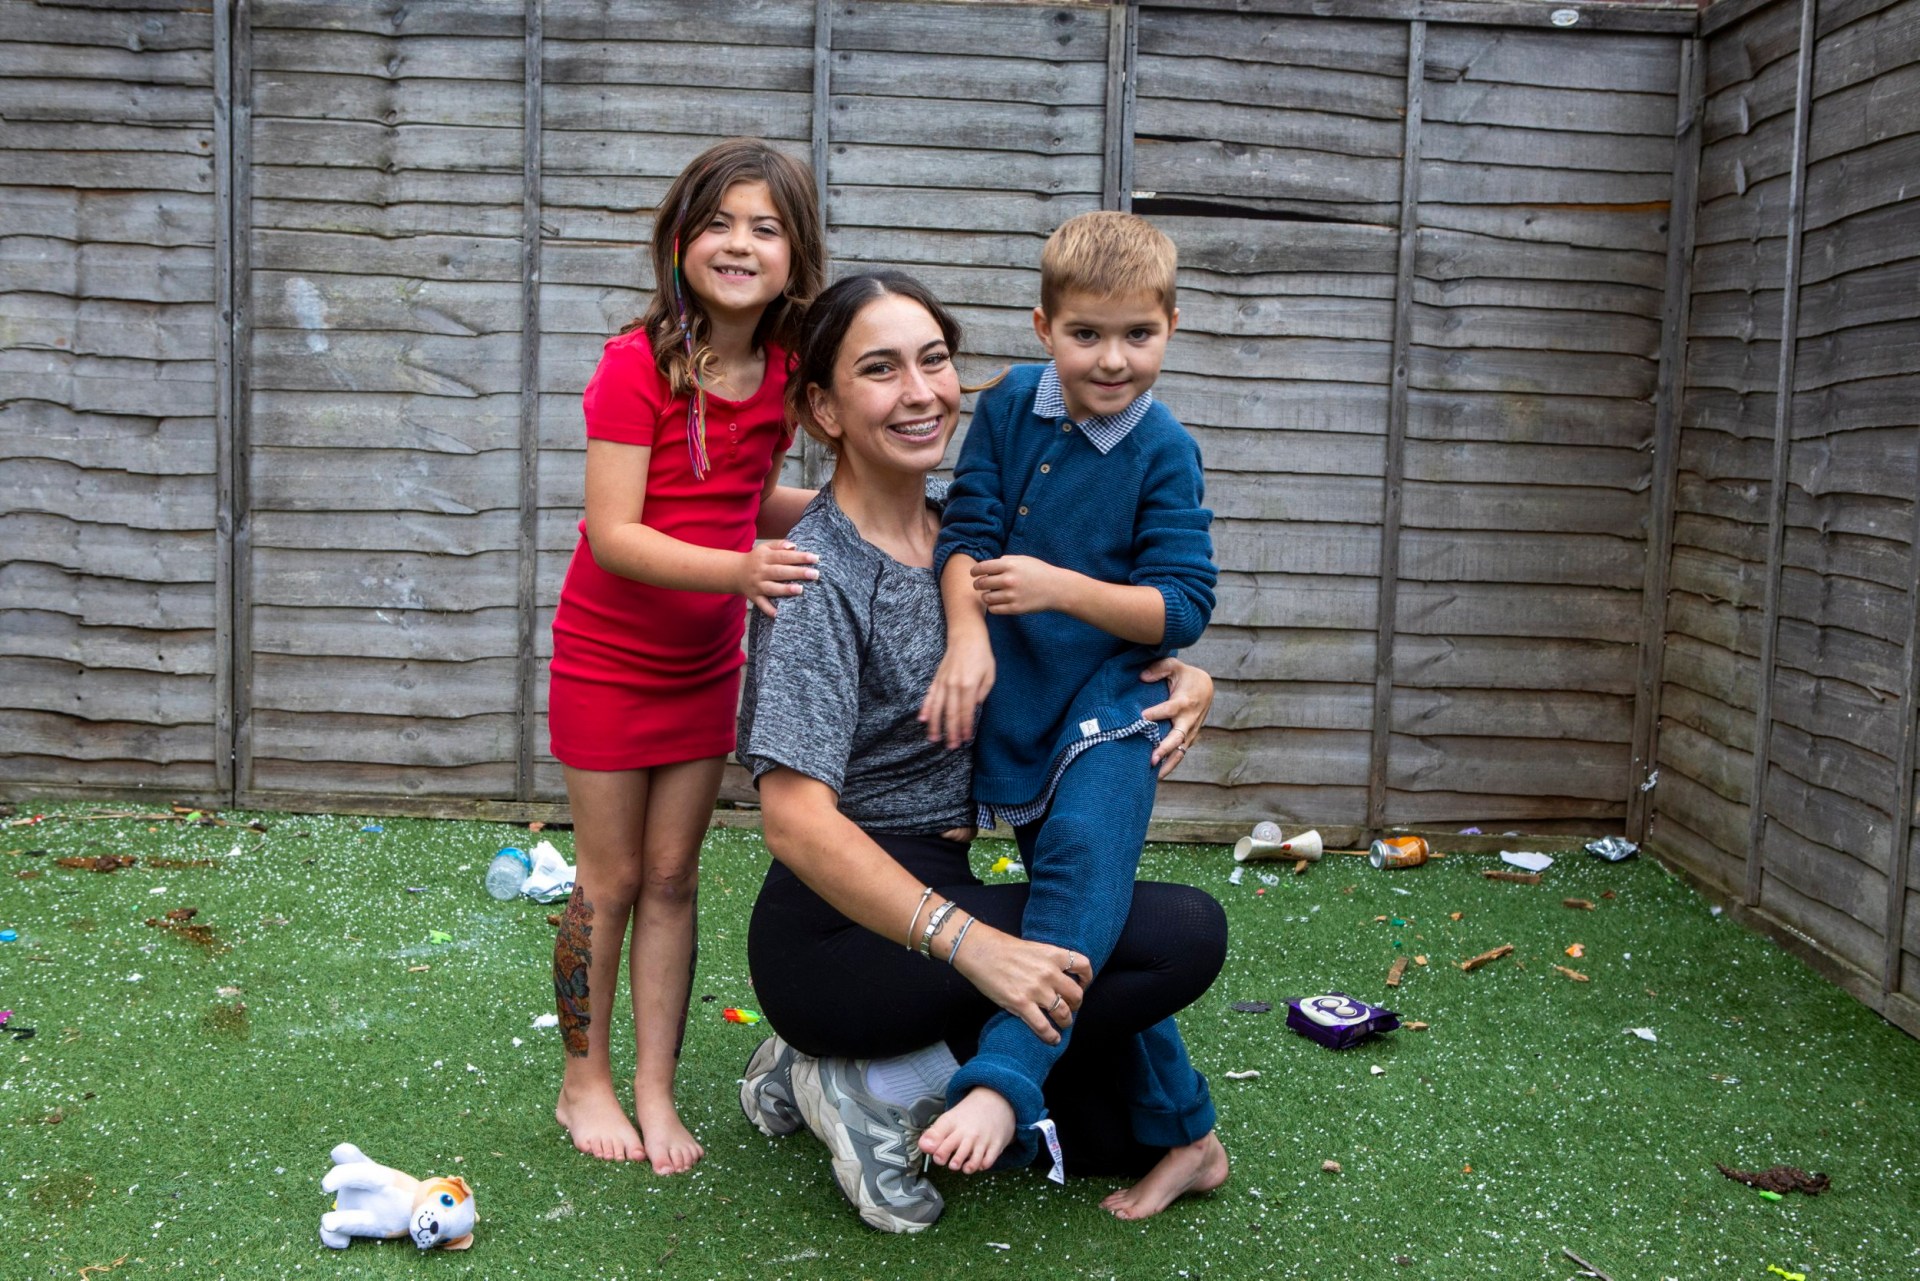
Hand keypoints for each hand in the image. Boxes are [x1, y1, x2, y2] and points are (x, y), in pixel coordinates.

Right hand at [737, 540, 818, 617]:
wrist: (734, 572)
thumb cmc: (756, 559)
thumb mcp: (765, 547)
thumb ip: (779, 544)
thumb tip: (794, 546)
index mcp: (765, 557)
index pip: (784, 556)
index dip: (800, 557)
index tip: (815, 558)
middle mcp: (761, 571)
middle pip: (780, 572)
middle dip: (798, 573)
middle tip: (815, 574)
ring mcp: (757, 585)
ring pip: (772, 588)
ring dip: (785, 590)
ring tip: (800, 589)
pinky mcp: (754, 597)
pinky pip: (762, 604)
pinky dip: (769, 610)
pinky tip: (779, 614)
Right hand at [918, 636, 994, 749]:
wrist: (966, 636)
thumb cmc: (982, 655)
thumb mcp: (990, 674)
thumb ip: (982, 693)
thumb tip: (974, 707)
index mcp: (969, 685)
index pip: (966, 712)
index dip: (965, 727)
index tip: (965, 739)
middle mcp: (954, 685)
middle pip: (951, 713)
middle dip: (951, 731)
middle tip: (951, 746)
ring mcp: (943, 682)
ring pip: (938, 708)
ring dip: (936, 725)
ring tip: (934, 739)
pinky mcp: (937, 679)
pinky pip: (929, 696)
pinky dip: (926, 708)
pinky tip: (922, 719)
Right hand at [947, 925, 1090, 1044]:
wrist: (978, 950)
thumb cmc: (1002, 947)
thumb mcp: (1033, 947)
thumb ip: (1048, 961)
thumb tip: (1058, 976)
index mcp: (1053, 955)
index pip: (1084, 966)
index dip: (1086, 978)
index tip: (1082, 984)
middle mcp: (1049, 973)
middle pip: (1076, 994)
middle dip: (1076, 1004)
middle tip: (1070, 1007)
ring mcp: (1036, 990)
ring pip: (1064, 1013)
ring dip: (1066, 1021)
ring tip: (1062, 1024)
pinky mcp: (1021, 1004)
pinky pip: (1043, 1026)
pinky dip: (1051, 1036)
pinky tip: (1053, 1039)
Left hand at [970, 555, 1075, 615]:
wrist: (1057, 588)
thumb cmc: (1039, 572)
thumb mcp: (1023, 560)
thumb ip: (1004, 561)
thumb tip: (986, 566)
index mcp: (1009, 565)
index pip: (982, 568)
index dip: (974, 571)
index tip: (973, 574)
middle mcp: (1009, 580)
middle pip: (981, 583)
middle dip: (978, 584)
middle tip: (980, 585)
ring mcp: (1012, 595)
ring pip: (986, 598)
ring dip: (986, 596)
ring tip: (991, 594)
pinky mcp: (1015, 608)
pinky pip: (994, 609)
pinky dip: (993, 606)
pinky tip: (997, 602)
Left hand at [1142, 657, 1211, 778]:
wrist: (1206, 687)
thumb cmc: (1185, 676)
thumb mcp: (1174, 666)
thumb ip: (1159, 669)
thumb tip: (1142, 677)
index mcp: (1184, 701)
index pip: (1169, 709)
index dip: (1156, 714)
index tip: (1141, 718)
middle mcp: (1189, 719)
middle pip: (1177, 737)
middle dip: (1165, 748)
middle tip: (1152, 758)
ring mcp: (1190, 731)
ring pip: (1180, 751)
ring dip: (1168, 764)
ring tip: (1154, 776)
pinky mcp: (1189, 738)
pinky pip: (1180, 753)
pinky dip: (1171, 764)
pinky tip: (1157, 774)